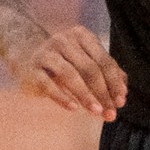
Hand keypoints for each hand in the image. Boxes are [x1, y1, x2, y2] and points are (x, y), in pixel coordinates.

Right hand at [10, 26, 127, 118]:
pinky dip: (62, 97)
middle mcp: (64, 40)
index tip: (120, 102)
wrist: (26, 55)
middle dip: (102, 92)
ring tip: (96, 111)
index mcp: (82, 36)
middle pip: (89, 68)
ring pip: (70, 75)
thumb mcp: (86, 62)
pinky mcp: (32, 69)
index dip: (114, 83)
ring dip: (85, 95)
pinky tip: (74, 108)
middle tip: (110, 113)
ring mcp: (46, 53)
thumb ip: (107, 74)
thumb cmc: (65, 62)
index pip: (103, 60)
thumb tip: (123, 93)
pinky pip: (48, 84)